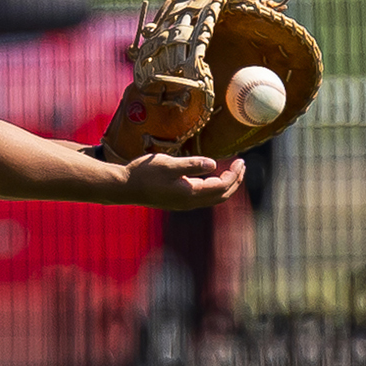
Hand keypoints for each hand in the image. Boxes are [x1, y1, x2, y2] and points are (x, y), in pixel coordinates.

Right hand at [123, 154, 243, 209]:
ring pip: (213, 199)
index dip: (234, 174)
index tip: (241, 161)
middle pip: (222, 196)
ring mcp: (183, 204)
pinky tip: (212, 178)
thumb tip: (213, 164)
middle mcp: (190, 202)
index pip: (222, 186)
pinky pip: (204, 198)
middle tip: (242, 165)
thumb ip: (192, 164)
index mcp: (190, 193)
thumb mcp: (169, 164)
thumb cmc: (144, 173)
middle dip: (235, 181)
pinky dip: (214, 188)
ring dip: (226, 186)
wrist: (124, 188)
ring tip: (232, 172)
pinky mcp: (177, 202)